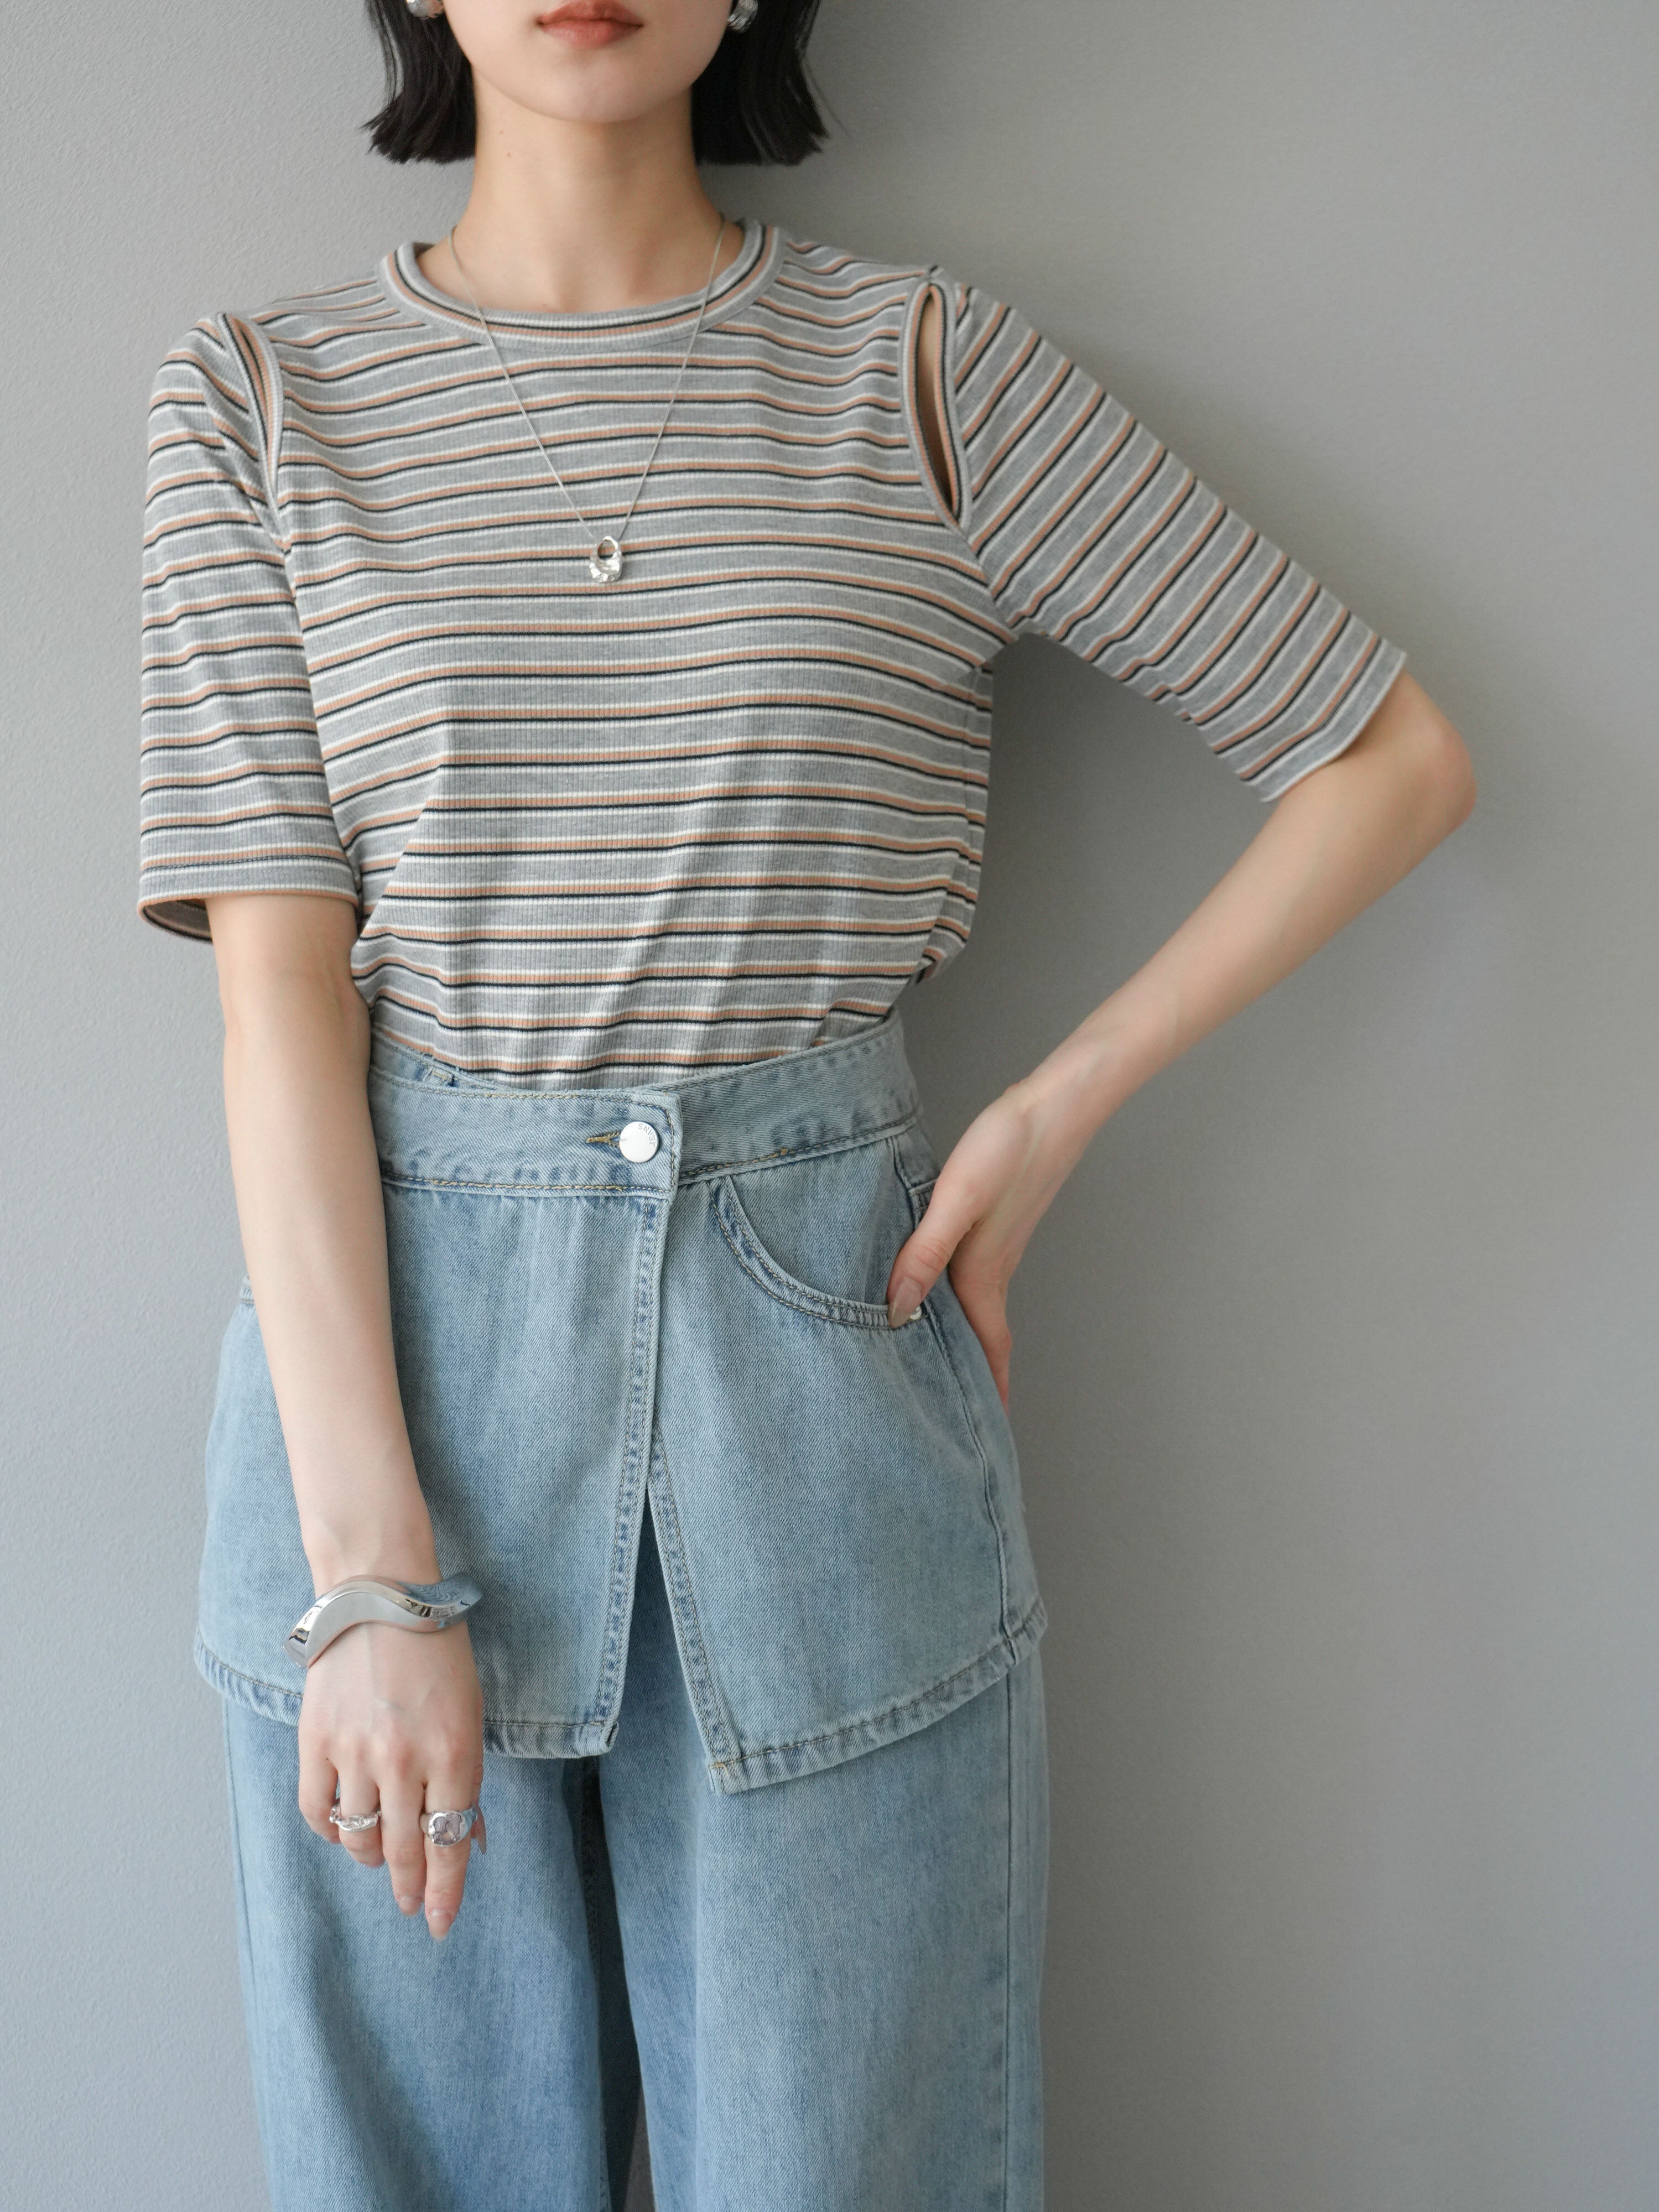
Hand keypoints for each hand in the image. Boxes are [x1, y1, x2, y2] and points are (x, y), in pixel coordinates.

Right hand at [296, 1614, 485, 1940]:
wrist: (380, 1595)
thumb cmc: (436, 1652)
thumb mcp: (469, 1711)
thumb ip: (465, 1776)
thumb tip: (468, 1837)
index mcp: (454, 1751)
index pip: (451, 1842)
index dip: (446, 1891)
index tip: (439, 1923)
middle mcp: (404, 1760)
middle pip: (407, 1850)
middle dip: (412, 1887)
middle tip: (412, 1904)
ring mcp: (355, 1752)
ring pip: (360, 1838)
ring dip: (373, 1858)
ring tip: (381, 1858)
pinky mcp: (315, 1741)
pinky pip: (317, 1811)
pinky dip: (331, 1830)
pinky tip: (343, 1829)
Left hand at [885, 1073, 1096, 1408]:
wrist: (1055, 1103)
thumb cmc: (1008, 1146)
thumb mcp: (955, 1200)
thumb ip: (923, 1254)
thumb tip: (895, 1311)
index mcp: (982, 1273)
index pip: (985, 1352)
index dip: (985, 1395)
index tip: (981, 1438)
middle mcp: (993, 1267)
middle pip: (983, 1340)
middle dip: (974, 1382)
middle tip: (955, 1420)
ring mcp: (998, 1245)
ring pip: (979, 1309)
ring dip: (967, 1342)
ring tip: (941, 1369)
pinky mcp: (996, 1221)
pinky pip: (976, 1278)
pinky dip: (961, 1301)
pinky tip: (938, 1290)